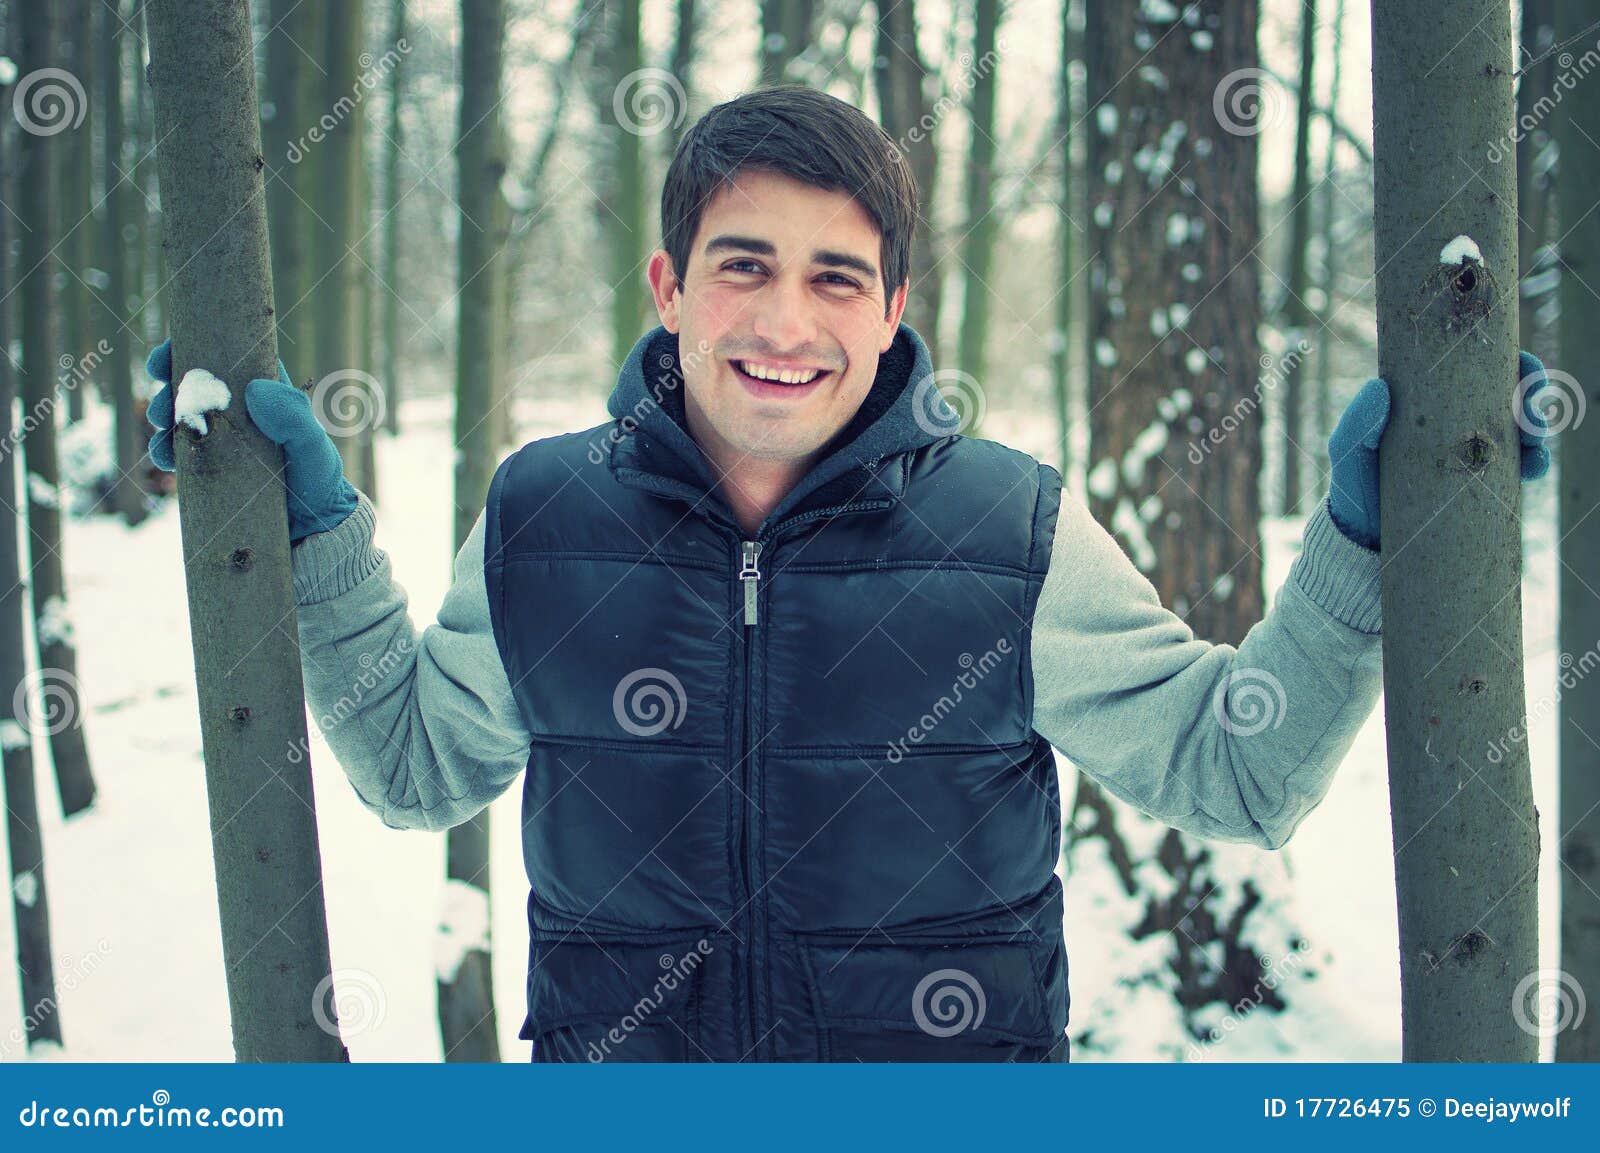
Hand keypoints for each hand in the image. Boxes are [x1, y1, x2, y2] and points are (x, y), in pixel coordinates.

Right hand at [144, 340, 359, 542]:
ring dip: (163, 420)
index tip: (166, 356)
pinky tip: (163, 457)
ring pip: (182, 418)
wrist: (312, 528)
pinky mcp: (211, 467)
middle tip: (159, 407)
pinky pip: (180, 452)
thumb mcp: (312, 445)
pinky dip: (165, 451)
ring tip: (161, 432)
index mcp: (264, 394)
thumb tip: (255, 390)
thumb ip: (294, 417)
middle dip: (168, 389)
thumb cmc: (318, 478)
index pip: (225, 361)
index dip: (191, 351)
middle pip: (195, 387)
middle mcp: (240, 412)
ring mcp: (223, 439)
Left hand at [1326, 350, 1553, 550]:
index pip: (1477, 372)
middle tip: (1530, 409)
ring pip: (1522, 430)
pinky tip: (1533, 466)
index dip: (1511, 364)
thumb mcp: (1349, 452)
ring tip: (1532, 439)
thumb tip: (1379, 389)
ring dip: (1537, 427)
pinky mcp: (1485, 485)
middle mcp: (1459, 423)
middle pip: (1509, 396)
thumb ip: (1357, 424)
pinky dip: (1535, 463)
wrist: (1364, 539)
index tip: (1524, 367)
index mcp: (1431, 403)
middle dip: (1532, 394)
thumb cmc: (1355, 486)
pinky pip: (1521, 469)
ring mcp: (1475, 454)